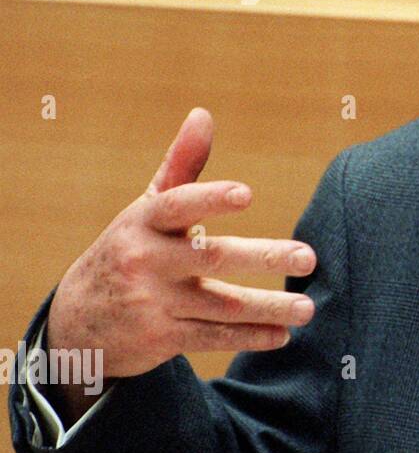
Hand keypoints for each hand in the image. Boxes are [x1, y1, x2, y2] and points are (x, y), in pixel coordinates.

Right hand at [45, 108, 316, 421]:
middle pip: (212, 257)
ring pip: (222, 305)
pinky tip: (282, 335)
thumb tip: (203, 114)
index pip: (177, 204)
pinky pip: (213, 337)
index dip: (211, 199)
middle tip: (308, 256)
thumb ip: (181, 166)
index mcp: (143, 222)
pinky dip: (250, 337)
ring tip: (308, 309)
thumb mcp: (145, 209)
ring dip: (269, 307)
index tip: (247, 194)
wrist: (76, 323)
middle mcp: (145, 261)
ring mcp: (152, 303)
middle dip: (263, 256)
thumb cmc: (128, 250)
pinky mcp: (160, 338)